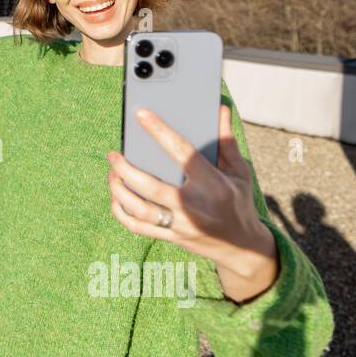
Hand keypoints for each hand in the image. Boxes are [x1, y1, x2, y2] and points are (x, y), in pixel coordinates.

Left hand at [106, 105, 278, 302]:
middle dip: (125, 168)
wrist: (243, 248)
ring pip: (140, 209)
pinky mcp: (171, 238)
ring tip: (112, 173)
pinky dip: (121, 212)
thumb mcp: (239, 172)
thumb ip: (226, 141)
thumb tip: (219, 109)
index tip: (141, 114)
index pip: (182, 152)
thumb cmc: (238, 202)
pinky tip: (116, 196)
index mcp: (213, 184)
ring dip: (119, 190)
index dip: (160, 131)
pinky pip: (137, 227)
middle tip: (113, 154)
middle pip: (151, 187)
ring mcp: (181, 225)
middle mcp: (195, 206)